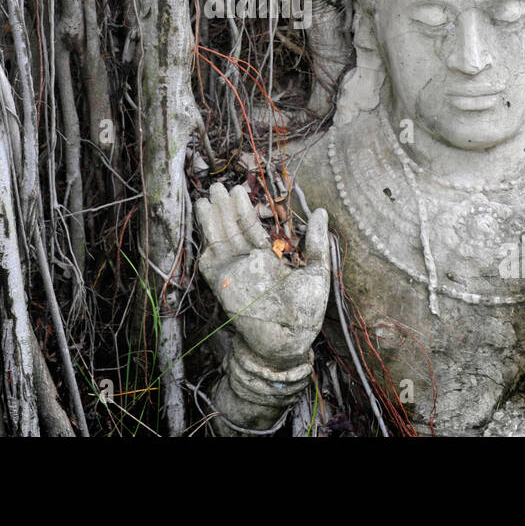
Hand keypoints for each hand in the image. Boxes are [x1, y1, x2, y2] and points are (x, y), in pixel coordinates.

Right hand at [195, 183, 329, 368]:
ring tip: (208, 194)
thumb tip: (321, 210)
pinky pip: (210, 256)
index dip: (245, 208)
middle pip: (234, 228)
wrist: (287, 341)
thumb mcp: (316, 271)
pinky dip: (205, 237)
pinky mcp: (222, 282)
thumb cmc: (305, 312)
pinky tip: (202, 217)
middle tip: (219, 184)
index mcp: (270, 257)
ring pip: (221, 238)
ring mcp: (234, 271)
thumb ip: (316, 242)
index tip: (239, 188)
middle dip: (226, 207)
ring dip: (214, 217)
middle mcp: (250, 262)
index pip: (253, 227)